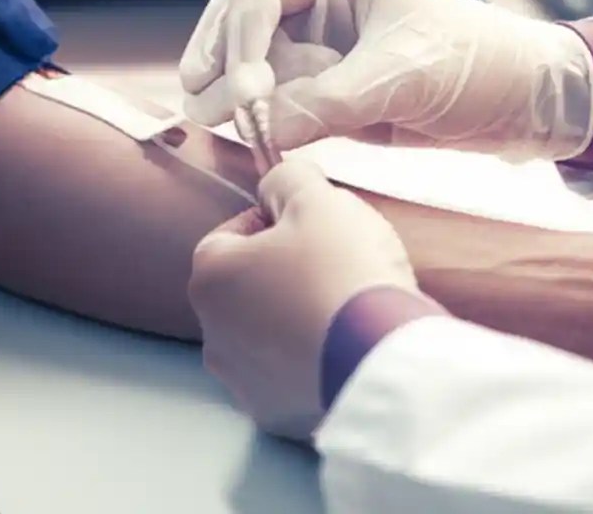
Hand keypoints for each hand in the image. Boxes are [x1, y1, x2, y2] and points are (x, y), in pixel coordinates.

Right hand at [179, 0, 592, 159]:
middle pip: (240, 24)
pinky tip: (238, 136)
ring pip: (247, 64)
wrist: (522, 102)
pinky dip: (253, 117)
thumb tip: (262, 127)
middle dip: (220, 62)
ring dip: (226, 92)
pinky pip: (272, 100)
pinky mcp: (320, 88)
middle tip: (204, 107)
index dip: (243, 42)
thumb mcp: (403, 78)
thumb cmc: (476, 63)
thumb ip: (330, 101)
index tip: (247, 92)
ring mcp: (314, 46)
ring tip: (206, 122)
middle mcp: (315, 1)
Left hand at [189, 160, 420, 439]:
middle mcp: (213, 334)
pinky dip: (309, 362)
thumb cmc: (343, 273)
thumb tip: (278, 181)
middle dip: (282, 273)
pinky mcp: (274, 414)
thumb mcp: (318, 199)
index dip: (270, 223)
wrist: (380, 360)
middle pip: (246, 288)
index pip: (228, 235)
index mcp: (212, 276)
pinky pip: (287, 377)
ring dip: (293, 320)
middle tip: (334, 266)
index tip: (307, 225)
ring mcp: (241, 380)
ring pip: (264, 336)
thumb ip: (288, 178)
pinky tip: (345, 348)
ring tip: (345, 310)